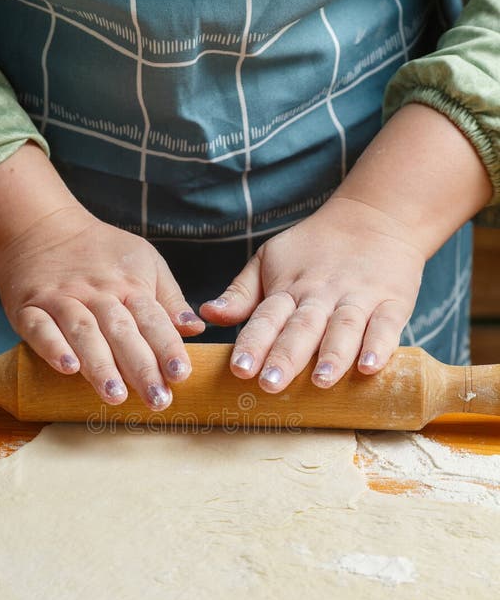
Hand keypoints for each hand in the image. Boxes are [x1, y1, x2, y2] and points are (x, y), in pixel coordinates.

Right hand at [0, 205, 204, 407]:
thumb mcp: (144, 262)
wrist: (40, 226)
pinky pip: (39, 328)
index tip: (181, 374)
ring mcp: (61, 300)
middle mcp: (96, 294)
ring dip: (100, 365)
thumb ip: (168, 299)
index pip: (152, 319)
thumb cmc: (100, 252)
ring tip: (116, 396)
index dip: (167, 347)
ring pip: (83, 332)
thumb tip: (195, 330)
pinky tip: (67, 369)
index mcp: (129, 285)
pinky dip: (52, 348)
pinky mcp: (28, 308)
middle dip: (141, 367)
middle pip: (121, 331)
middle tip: (157, 399)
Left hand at [200, 196, 424, 389]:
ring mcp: (359, 298)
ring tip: (321, 381)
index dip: (253, 343)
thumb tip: (207, 314)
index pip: (267, 317)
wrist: (377, 215)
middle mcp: (321, 295)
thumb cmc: (315, 247)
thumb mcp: (270, 260)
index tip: (240, 369)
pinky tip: (370, 367)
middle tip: (270, 384)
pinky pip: (387, 325)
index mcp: (288, 288)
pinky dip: (380, 345)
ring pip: (344, 327)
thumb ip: (241, 293)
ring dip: (333, 355)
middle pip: (302, 328)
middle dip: (286, 357)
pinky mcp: (393, 302)